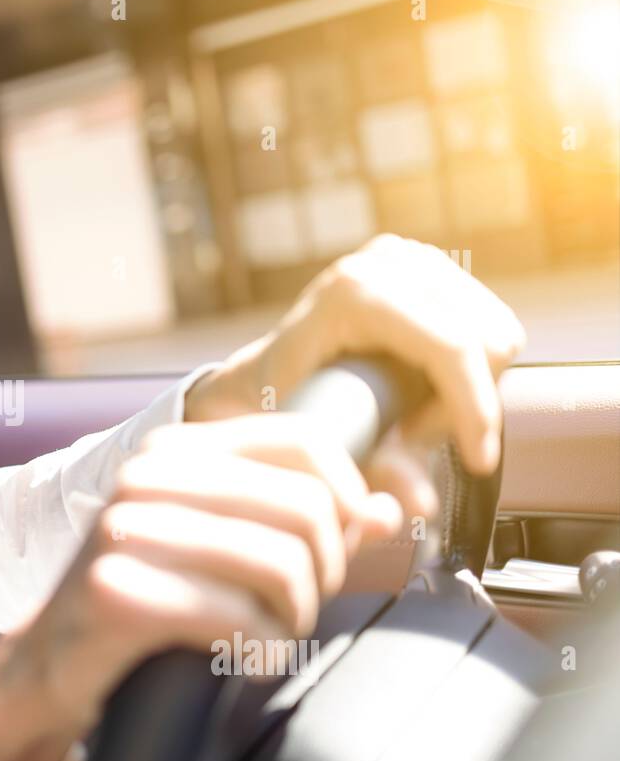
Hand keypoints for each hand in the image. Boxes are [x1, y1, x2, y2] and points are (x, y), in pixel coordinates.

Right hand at [0, 411, 403, 760]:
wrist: (53, 662)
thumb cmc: (146, 601)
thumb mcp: (224, 548)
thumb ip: (304, 522)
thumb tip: (390, 509)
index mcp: (176, 449)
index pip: (303, 441)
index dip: (348, 499)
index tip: (342, 548)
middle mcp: (146, 475)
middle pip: (306, 508)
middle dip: (323, 573)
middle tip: (297, 609)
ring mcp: (124, 529)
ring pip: (281, 563)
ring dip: (294, 618)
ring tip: (271, 636)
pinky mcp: (115, 589)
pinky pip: (237, 618)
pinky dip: (260, 651)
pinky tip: (247, 661)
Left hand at [182, 234, 526, 514]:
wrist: (264, 373)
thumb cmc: (281, 410)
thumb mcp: (322, 443)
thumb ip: (375, 473)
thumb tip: (422, 505)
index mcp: (355, 293)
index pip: (452, 347)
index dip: (474, 408)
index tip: (477, 461)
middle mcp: (387, 261)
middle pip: (488, 340)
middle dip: (466, 402)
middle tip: (416, 436)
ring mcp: (410, 255)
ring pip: (496, 333)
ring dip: (469, 386)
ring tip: (412, 413)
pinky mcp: (429, 263)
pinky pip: (488, 323)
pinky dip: (471, 366)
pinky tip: (423, 386)